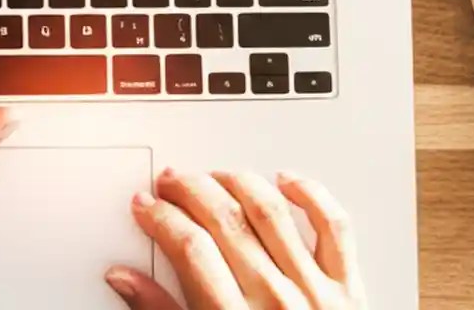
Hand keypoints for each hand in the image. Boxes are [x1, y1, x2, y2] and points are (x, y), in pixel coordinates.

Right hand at [104, 169, 365, 309]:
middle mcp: (275, 299)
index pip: (190, 248)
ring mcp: (316, 289)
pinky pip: (333, 225)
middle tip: (170, 182)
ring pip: (271, 211)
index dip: (161, 218)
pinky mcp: (349, 286)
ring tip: (213, 176)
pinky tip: (287, 180)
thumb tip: (125, 279)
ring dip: (236, 183)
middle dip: (190, 190)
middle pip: (226, 220)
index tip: (146, 206)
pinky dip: (312, 194)